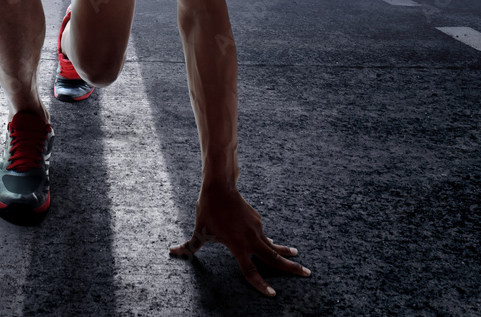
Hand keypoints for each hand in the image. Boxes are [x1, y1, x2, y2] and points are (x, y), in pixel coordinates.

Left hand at [169, 183, 309, 296]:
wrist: (220, 186)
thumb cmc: (208, 210)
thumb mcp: (199, 230)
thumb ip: (190, 246)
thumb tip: (173, 252)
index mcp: (237, 246)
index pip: (251, 271)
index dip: (261, 285)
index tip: (273, 294)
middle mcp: (250, 239)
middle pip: (275, 259)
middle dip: (292, 268)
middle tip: (307, 274)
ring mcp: (256, 229)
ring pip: (273, 246)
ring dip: (285, 254)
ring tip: (297, 258)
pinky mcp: (257, 220)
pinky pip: (264, 236)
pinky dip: (270, 242)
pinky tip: (272, 243)